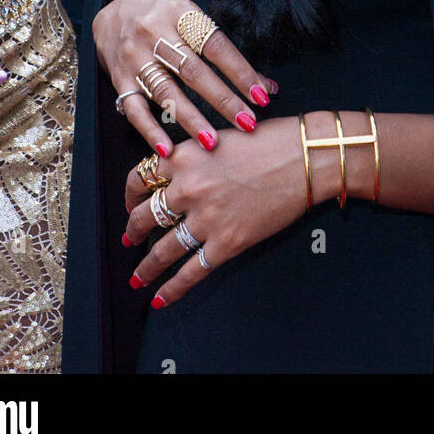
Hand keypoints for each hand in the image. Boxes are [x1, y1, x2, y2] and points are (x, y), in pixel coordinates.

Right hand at [92, 0, 275, 154]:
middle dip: (222, 99)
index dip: (239, 71)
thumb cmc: (165, 17)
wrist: (114, 9)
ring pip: (165, 91)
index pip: (215, 45)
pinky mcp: (119, 78)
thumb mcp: (191, 18)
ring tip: (212, 142)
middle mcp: (154, 33)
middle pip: (192, 70)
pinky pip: (135, 108)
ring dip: (190, 119)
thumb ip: (224, 52)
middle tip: (247, 123)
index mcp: (180, 13)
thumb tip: (267, 87)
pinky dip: (150, 130)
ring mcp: (134, 57)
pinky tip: (168, 149)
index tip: (261, 96)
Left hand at [123, 116, 306, 305]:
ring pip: (162, 250)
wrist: (304, 157)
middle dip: (133, 232)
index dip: (130, 195)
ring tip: (138, 277)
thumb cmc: (269, 140)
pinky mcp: (227, 242)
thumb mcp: (220, 135)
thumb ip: (194, 154)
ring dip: (147, 267)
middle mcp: (188, 188)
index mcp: (184, 157)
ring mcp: (206, 218)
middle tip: (130, 240)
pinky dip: (173, 288)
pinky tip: (162, 297)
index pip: (140, 178)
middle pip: (144, 217)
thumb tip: (178, 171)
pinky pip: (191, 271)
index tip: (131, 204)